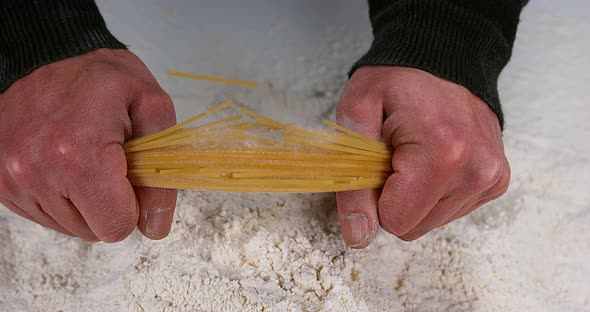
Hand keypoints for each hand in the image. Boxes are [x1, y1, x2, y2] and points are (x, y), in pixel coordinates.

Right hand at [0, 49, 176, 241]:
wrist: (45, 53)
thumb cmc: (102, 77)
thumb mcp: (152, 106)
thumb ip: (163, 171)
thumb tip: (156, 225)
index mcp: (79, 155)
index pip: (115, 226)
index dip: (133, 206)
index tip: (131, 176)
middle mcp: (37, 172)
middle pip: (93, 231)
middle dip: (111, 204)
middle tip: (110, 163)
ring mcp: (12, 179)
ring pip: (69, 226)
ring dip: (85, 202)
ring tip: (85, 158)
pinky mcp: (0, 182)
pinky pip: (43, 215)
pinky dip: (61, 197)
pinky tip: (65, 164)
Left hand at [336, 66, 509, 246]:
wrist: (443, 55)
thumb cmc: (397, 80)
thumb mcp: (357, 114)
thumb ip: (353, 182)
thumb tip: (358, 236)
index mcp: (442, 156)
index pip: (396, 222)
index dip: (376, 197)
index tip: (379, 162)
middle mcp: (476, 171)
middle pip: (413, 227)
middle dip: (395, 197)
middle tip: (395, 155)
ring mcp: (491, 177)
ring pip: (431, 221)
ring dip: (415, 194)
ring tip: (415, 153)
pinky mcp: (496, 180)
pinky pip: (451, 209)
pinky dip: (435, 191)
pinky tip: (434, 158)